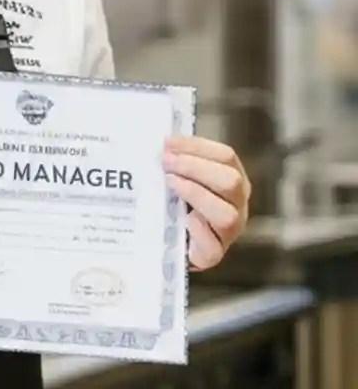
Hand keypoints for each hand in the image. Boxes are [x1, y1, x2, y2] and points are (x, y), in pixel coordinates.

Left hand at [163, 137, 250, 270]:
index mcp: (233, 180)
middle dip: (195, 167)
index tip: (169, 142)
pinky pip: (212, 246)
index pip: (226, 157)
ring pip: (226, 214)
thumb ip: (177, 161)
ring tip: (169, 182)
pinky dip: (197, 231)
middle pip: (230, 181)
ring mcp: (228, 232)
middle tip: (165, 161)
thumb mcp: (181, 178)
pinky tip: (183, 219)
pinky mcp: (213, 255)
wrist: (173, 246)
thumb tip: (160, 143)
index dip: (198, 146)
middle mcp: (237, 205)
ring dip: (195, 193)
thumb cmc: (177, 205)